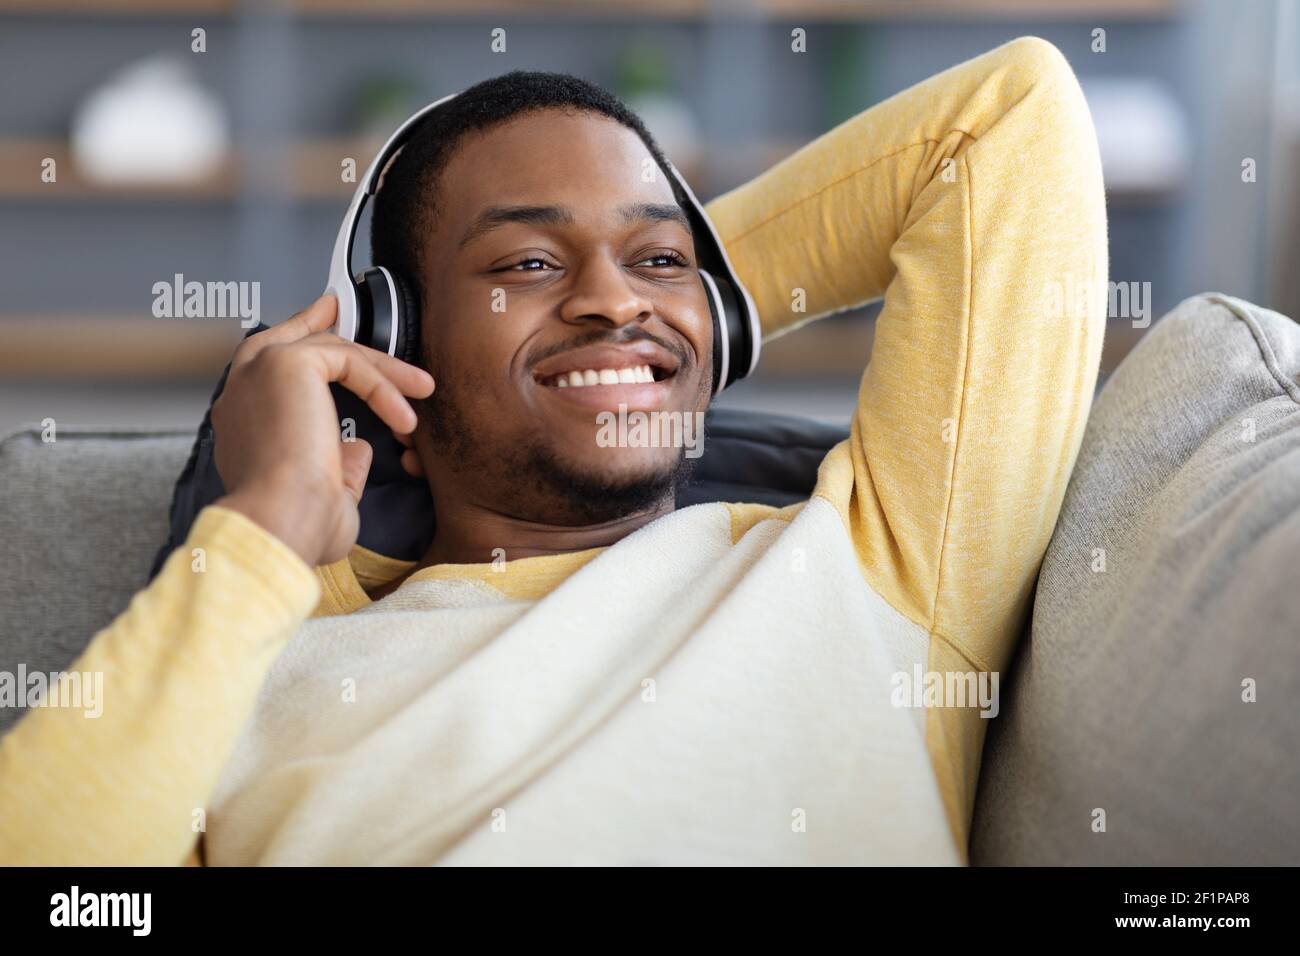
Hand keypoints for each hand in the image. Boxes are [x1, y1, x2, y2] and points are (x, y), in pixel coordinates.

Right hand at [211, 293, 434, 566]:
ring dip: (383, 371)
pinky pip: (348, 362)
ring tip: (422, 389)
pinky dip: (382, 385)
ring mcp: (260, 372)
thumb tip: (360, 447)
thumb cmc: (295, 523)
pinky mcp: (287, 363)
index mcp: (242, 423)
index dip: (298, 347)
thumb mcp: (323, 490)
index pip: (268, 373)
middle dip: (318, 323)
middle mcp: (242, 392)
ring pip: (331, 353)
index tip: (322, 326)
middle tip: (339, 306)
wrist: (280, 521)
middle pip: (287, 341)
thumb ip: (340, 463)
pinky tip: (404, 417)